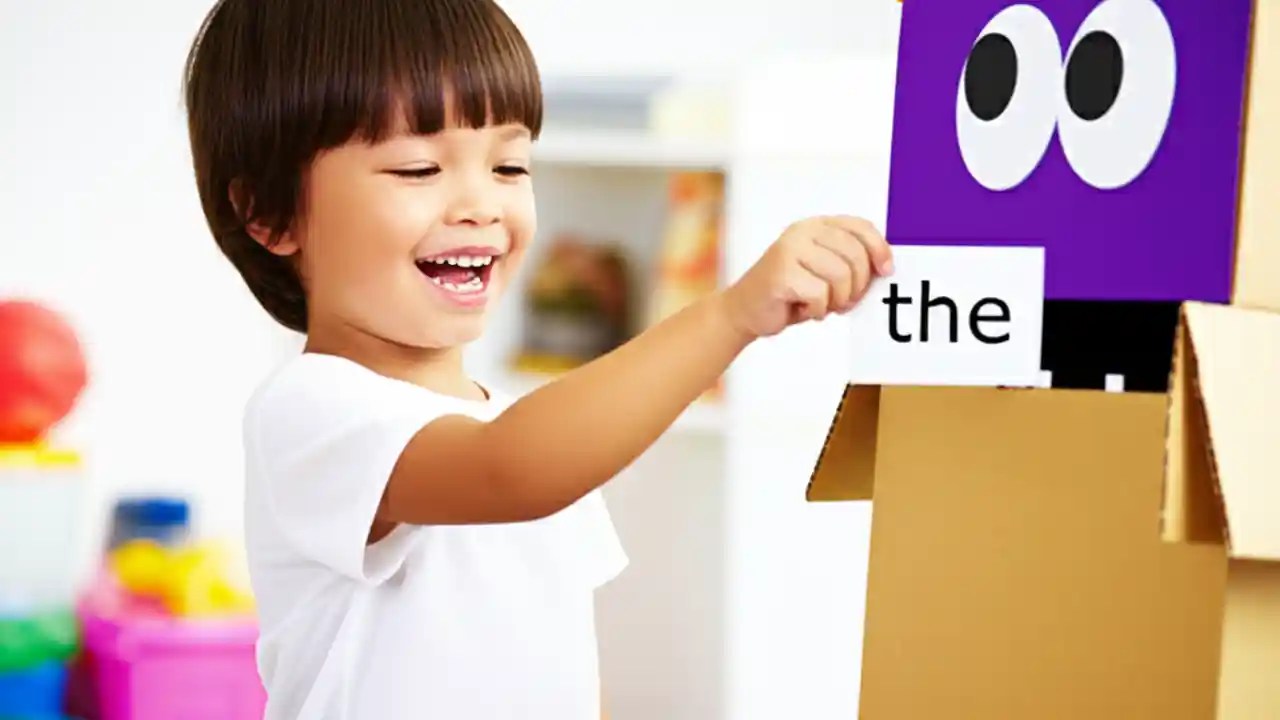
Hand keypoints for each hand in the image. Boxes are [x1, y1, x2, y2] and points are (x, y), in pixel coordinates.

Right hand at [719, 215, 891, 338]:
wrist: (744, 311)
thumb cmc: (789, 293)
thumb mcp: (822, 270)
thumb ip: (848, 261)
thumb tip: (885, 266)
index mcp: (815, 226)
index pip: (859, 227)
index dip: (879, 248)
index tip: (886, 270)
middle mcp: (801, 232)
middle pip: (855, 254)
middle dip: (858, 285)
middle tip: (845, 301)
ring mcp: (789, 250)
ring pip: (841, 276)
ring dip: (838, 300)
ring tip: (823, 305)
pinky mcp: (781, 273)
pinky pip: (820, 294)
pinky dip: (818, 310)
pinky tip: (804, 309)